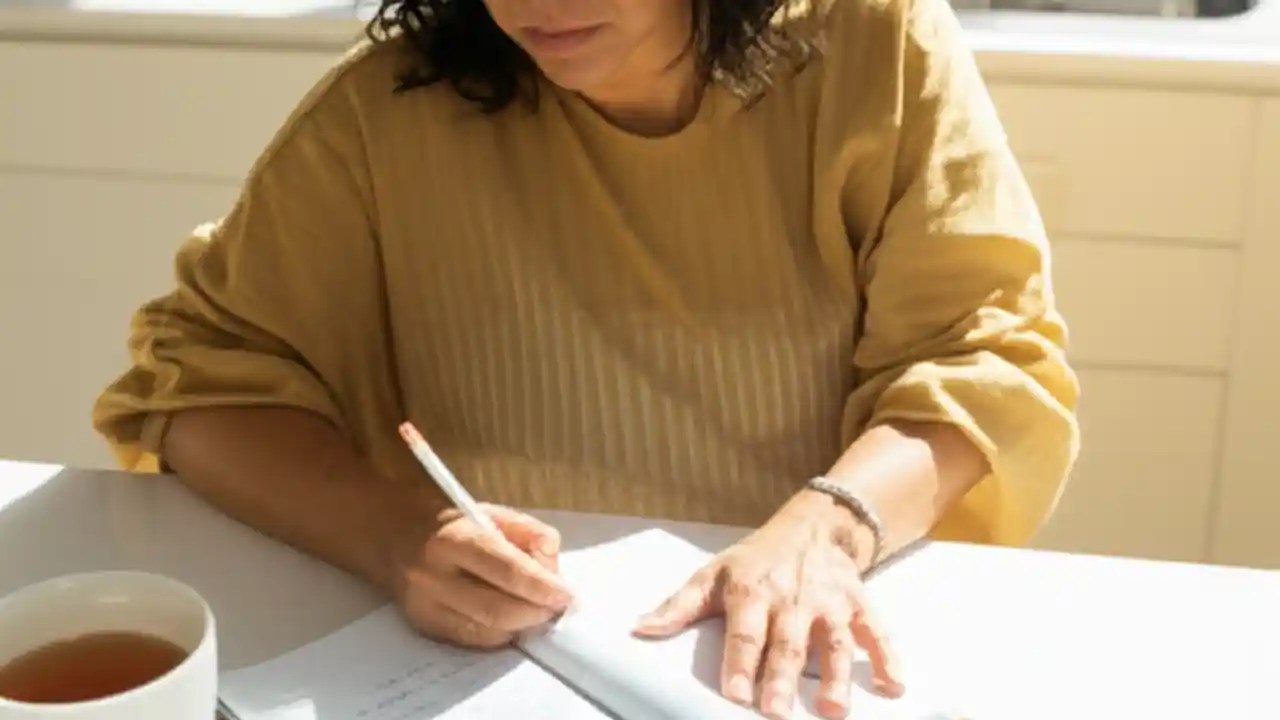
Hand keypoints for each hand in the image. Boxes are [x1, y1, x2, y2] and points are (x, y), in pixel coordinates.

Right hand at [390, 503, 573, 648]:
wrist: (394, 536)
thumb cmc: (453, 523)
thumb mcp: (493, 513)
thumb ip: (530, 535)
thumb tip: (552, 572)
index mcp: (454, 538)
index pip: (506, 569)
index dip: (541, 586)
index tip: (566, 595)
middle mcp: (434, 575)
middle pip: (496, 609)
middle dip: (535, 613)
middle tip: (557, 610)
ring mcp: (426, 605)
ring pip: (485, 631)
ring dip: (521, 627)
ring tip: (539, 615)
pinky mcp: (424, 625)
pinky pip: (471, 640)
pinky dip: (500, 636)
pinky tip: (513, 623)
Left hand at [633, 493, 903, 718]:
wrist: (812, 525)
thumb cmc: (756, 559)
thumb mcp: (713, 573)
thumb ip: (679, 606)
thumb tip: (639, 629)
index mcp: (752, 591)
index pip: (744, 631)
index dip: (739, 661)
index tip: (734, 692)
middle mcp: (792, 598)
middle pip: (787, 642)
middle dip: (781, 676)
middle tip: (776, 711)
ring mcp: (828, 603)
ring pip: (833, 642)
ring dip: (835, 676)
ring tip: (832, 709)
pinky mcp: (857, 605)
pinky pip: (876, 631)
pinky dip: (888, 656)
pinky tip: (893, 684)